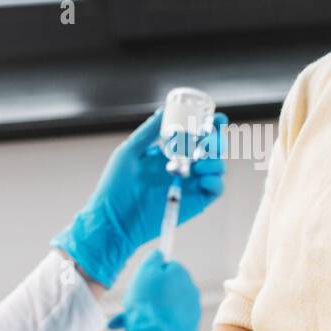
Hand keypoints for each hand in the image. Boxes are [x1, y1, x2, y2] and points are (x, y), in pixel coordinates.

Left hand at [52, 109, 226, 286]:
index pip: (195, 134)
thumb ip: (150, 132)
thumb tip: (165, 110)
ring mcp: (190, 184)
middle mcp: (183, 166)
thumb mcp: (130, 152)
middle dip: (216, 140)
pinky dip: (215, 180)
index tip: (215, 117)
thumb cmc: (116, 186)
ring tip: (198, 163)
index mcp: (169, 152)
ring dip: (215, 160)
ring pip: (217, 167)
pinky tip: (202, 178)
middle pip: (211, 148)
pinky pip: (215, 189)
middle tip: (208, 141)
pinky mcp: (195, 202)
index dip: (209, 124)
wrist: (114, 220)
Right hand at [108, 251, 200, 330]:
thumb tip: (159, 255)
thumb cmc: (146, 303)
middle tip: (135, 304)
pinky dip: (162, 326)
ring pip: (169, 308)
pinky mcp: (190, 330)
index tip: (142, 284)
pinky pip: (173, 324)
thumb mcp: (144, 272)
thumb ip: (153, 259)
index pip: (167, 267)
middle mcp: (191, 291)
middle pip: (168, 289)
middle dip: (153, 295)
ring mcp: (193, 312)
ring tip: (135, 321)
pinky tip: (149, 330)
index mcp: (181, 275)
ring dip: (155, 312)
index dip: (152, 274)